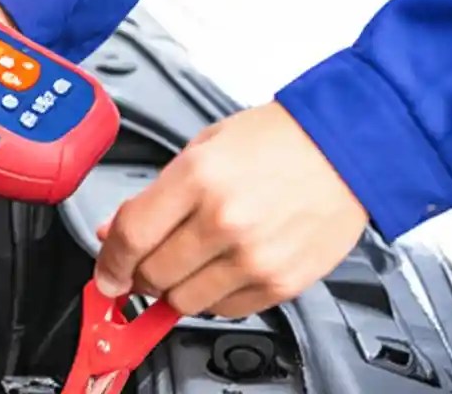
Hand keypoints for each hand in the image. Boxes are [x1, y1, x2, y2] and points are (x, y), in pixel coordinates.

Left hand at [94, 102, 366, 318]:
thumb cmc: (280, 140)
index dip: (108, 261)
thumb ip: (156, 194)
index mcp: (198, 178)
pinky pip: (226, 310)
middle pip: (152, 275)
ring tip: (189, 264)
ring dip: (175, 289)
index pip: (130, 236)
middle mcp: (225, 221)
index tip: (106, 272)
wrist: (344, 148)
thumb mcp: (204, 148)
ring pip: (184, 302)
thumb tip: (116, 232)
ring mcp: (254, 257)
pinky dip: (214, 297)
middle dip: (139, 274)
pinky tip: (223, 268)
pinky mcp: (280, 282)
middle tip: (145, 263)